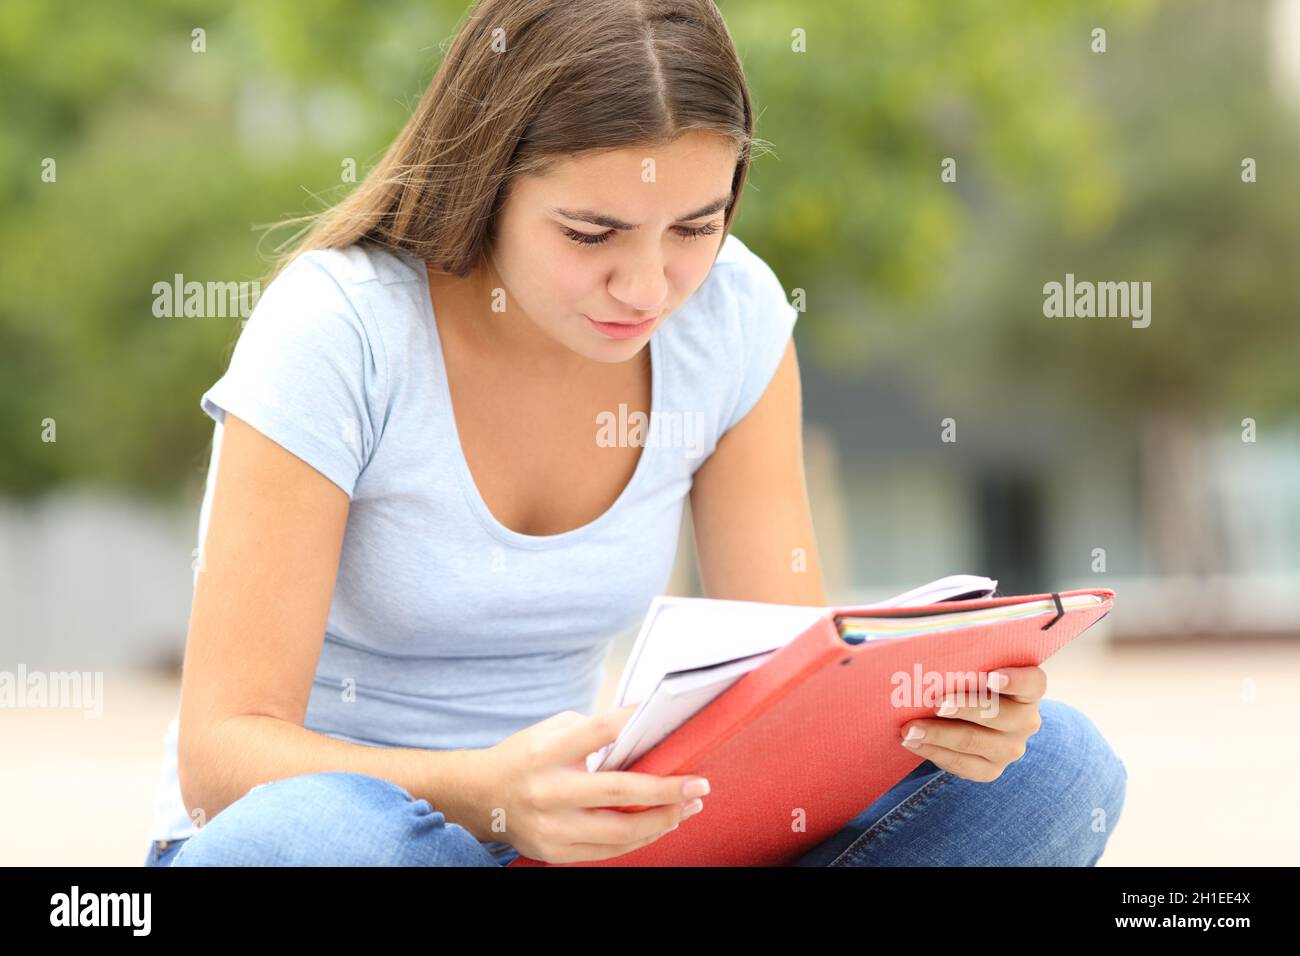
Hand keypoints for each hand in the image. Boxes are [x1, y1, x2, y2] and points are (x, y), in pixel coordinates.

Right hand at [472, 704, 709, 862]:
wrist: (479, 796)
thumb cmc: (525, 756)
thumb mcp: (552, 731)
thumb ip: (593, 731)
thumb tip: (644, 731)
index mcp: (547, 751)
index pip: (601, 731)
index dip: (638, 722)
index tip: (674, 720)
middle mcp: (549, 791)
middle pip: (620, 792)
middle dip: (667, 790)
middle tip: (699, 785)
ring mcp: (551, 827)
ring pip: (621, 831)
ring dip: (662, 820)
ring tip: (688, 807)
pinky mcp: (554, 852)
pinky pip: (608, 850)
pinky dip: (640, 838)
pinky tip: (660, 824)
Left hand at [899, 666, 1045, 781]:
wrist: (973, 722)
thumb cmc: (969, 683)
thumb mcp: (974, 669)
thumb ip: (964, 659)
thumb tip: (926, 645)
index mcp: (1028, 690)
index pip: (1032, 682)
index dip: (1015, 679)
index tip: (990, 676)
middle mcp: (1026, 721)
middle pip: (999, 714)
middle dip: (963, 708)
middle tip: (934, 704)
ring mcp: (1011, 748)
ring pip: (974, 741)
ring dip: (938, 735)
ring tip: (909, 729)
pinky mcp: (991, 770)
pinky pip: (962, 764)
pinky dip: (934, 752)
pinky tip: (913, 743)